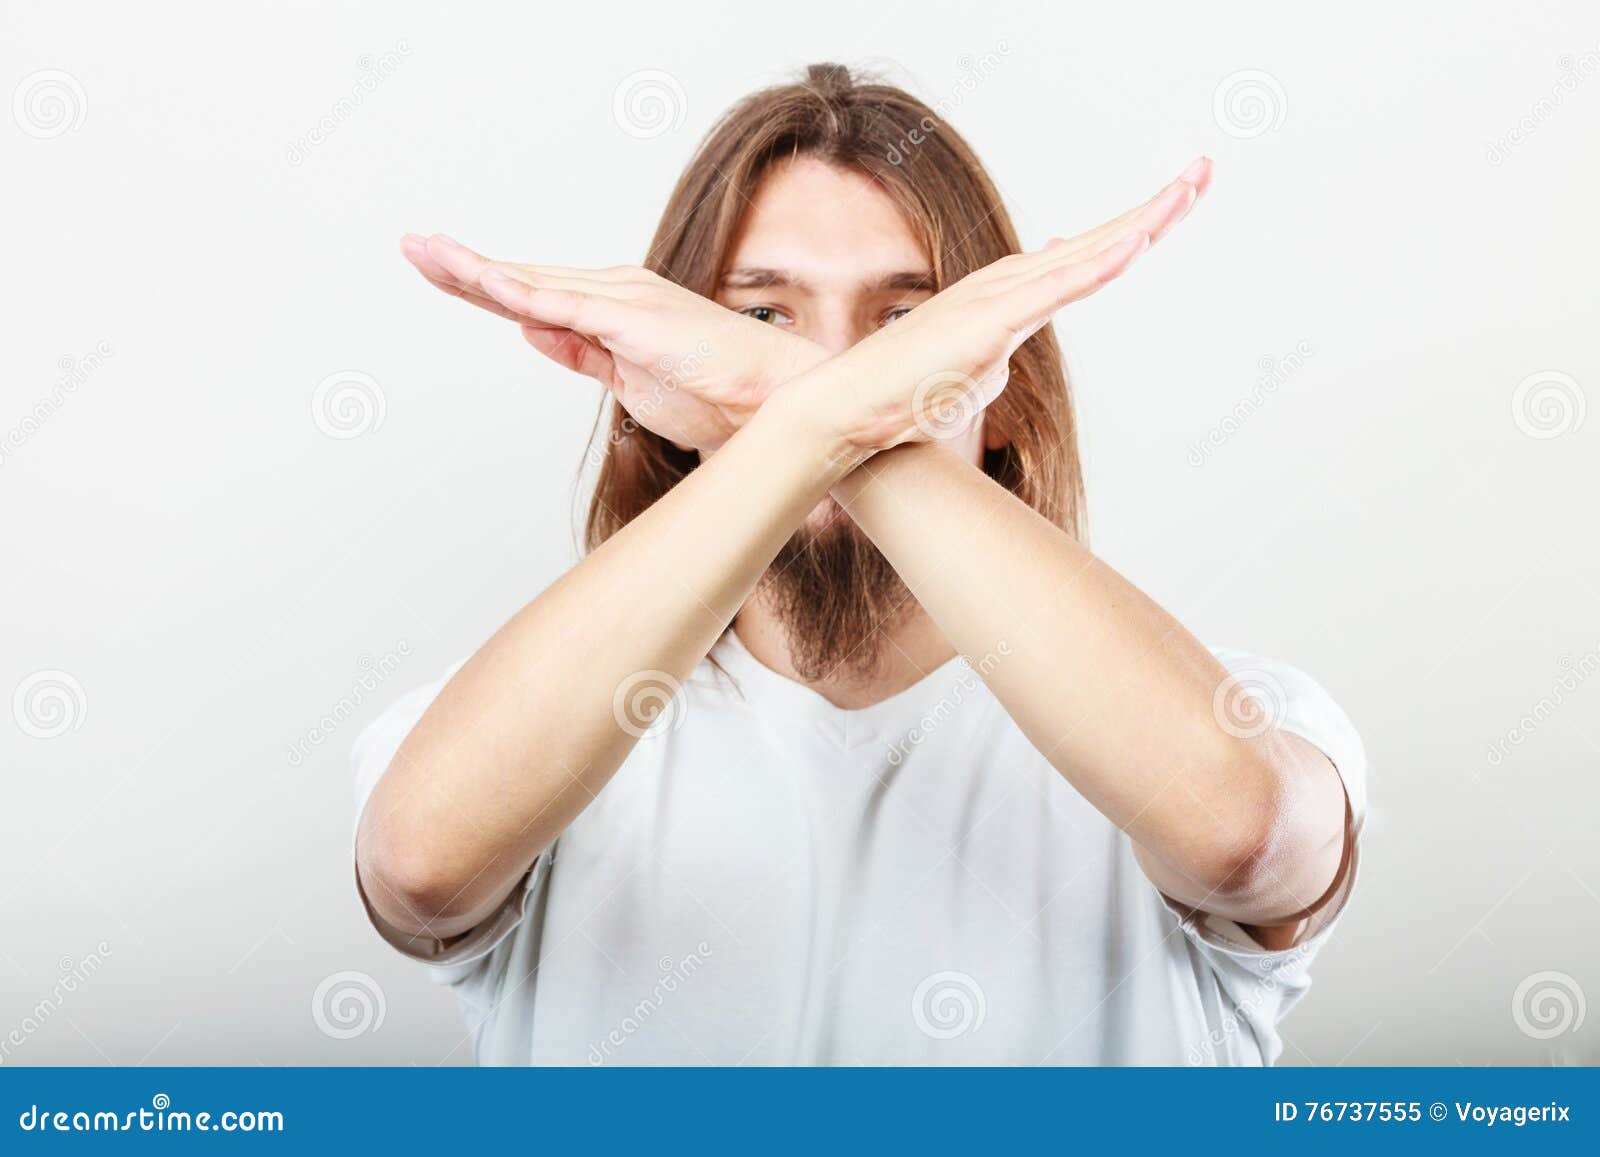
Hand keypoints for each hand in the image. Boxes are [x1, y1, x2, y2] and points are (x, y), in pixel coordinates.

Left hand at [399, 235, 825, 451]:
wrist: (772, 401)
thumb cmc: (716, 395)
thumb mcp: (627, 380)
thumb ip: (579, 352)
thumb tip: (531, 330)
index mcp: (613, 309)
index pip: (534, 294)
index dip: (483, 283)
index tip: (441, 271)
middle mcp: (614, 292)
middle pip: (524, 278)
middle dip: (464, 265)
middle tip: (413, 246)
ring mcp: (624, 301)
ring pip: (535, 283)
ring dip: (478, 269)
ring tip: (428, 253)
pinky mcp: (633, 319)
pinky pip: (566, 306)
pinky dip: (522, 294)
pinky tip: (484, 283)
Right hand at [790, 158, 1212, 453]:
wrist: (848, 409)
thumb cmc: (900, 400)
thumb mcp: (969, 373)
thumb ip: (996, 351)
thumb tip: (1008, 350)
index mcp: (1007, 297)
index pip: (1084, 257)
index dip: (1133, 229)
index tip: (1172, 206)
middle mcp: (1006, 286)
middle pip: (1098, 242)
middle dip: (1156, 207)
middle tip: (1205, 170)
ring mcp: (998, 302)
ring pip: (1086, 255)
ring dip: (1142, 220)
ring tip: (1191, 186)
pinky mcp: (988, 325)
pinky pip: (1056, 291)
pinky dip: (1099, 265)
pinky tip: (1137, 243)